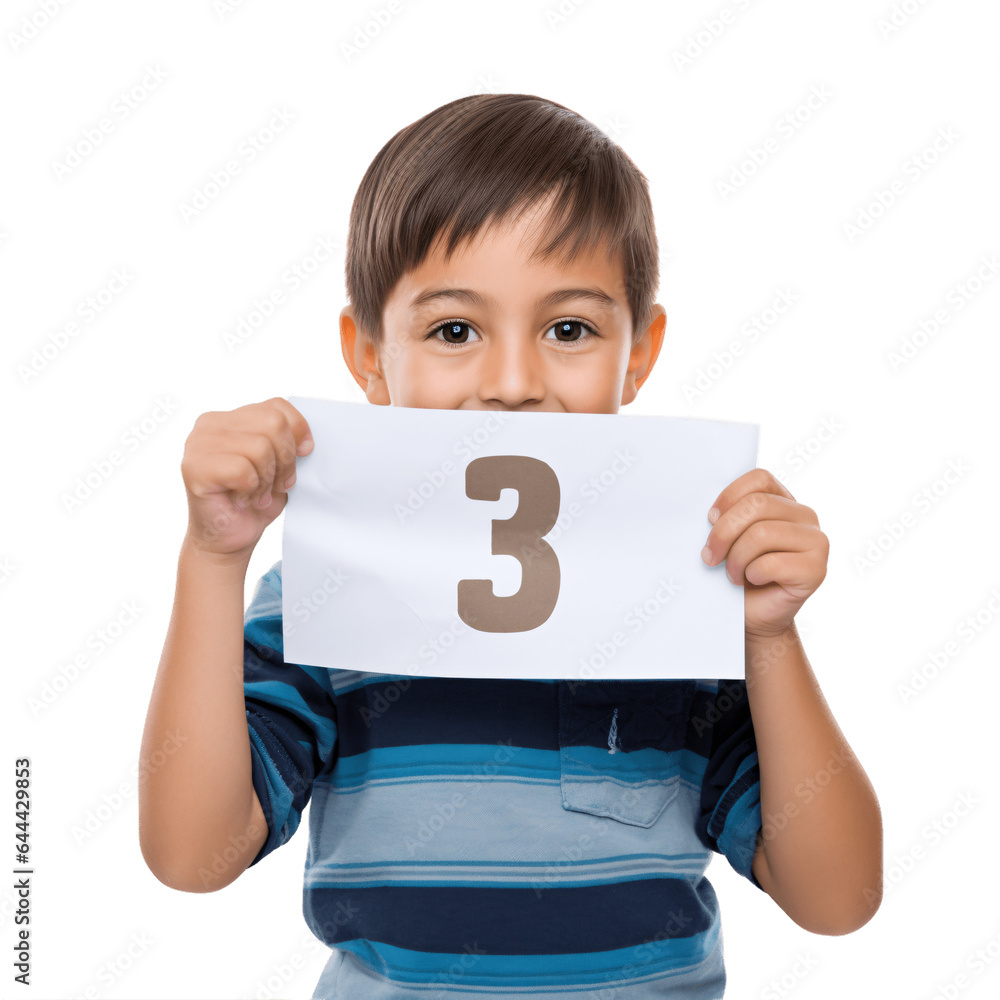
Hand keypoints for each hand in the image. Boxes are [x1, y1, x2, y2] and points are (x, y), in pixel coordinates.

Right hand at [180, 396, 312, 560]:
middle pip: (273, 423)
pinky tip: (244, 498)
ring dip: (268, 478)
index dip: (298, 429)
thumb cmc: (254, 500)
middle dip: (286, 458)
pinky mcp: (194, 468)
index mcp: (230, 418)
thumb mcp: (279, 464)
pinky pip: (243, 469)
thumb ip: (286, 441)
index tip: (304, 453)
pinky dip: (252, 489)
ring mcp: (198, 444)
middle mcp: (210, 424)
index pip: (276, 406)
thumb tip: (306, 438)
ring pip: (260, 447)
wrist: (228, 539)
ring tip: (257, 492)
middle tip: (278, 482)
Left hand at [700, 468, 828, 639]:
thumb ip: (728, 516)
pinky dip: (752, 574)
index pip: (759, 479)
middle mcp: (806, 516)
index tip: (710, 519)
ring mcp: (816, 542)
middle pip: (757, 506)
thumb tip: (711, 512)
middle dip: (724, 532)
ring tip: (732, 573)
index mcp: (785, 500)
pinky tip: (752, 580)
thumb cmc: (738, 572)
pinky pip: (772, 563)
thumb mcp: (729, 537)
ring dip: (736, 558)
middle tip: (710, 556)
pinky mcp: (817, 570)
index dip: (729, 497)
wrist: (754, 615)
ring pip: (762, 533)